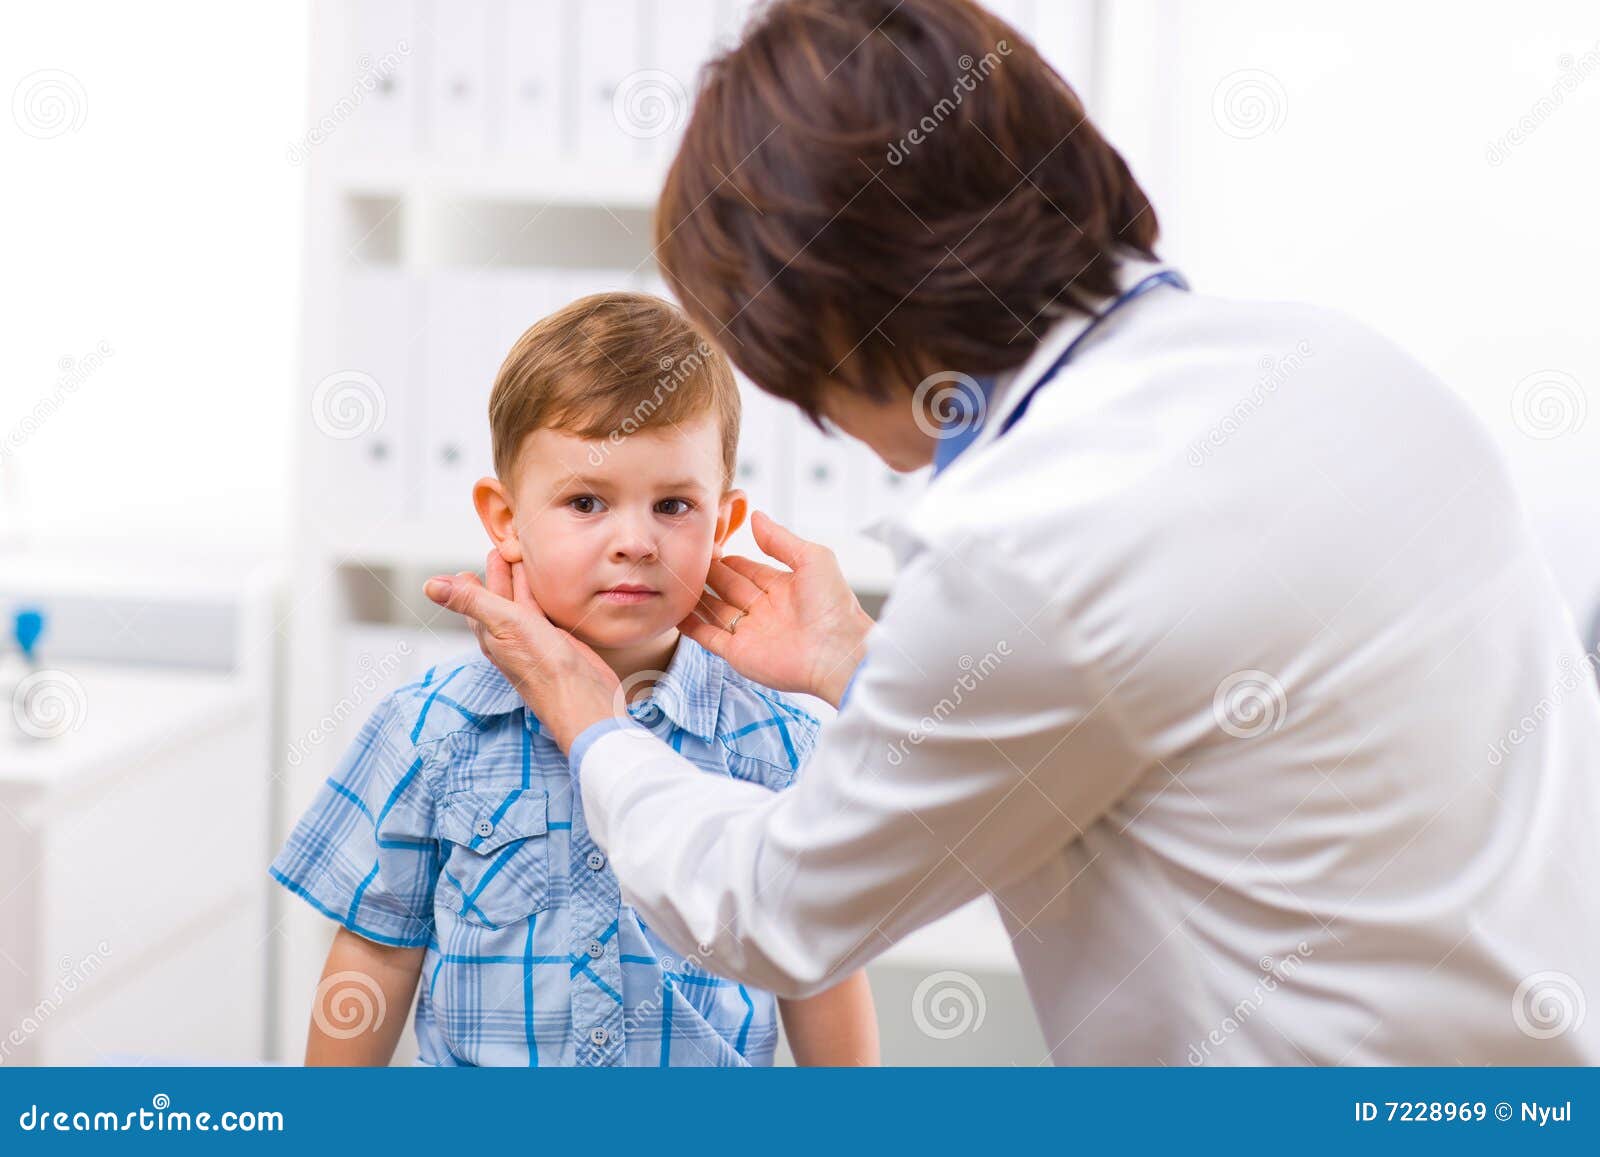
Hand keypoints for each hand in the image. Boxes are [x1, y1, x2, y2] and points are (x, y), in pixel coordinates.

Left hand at [423, 550, 621, 753]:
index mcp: (491, 631)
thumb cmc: (544, 668)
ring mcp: (535, 638)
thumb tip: (429, 585)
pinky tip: (550, 588)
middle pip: (501, 596)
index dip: (477, 575)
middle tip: (501, 548)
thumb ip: (471, 601)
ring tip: (523, 558)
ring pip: (524, 601)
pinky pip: (545, 611)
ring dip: (522, 580)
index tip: (481, 552)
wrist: (583, 698)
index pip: (477, 595)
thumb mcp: (504, 625)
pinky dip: (544, 594)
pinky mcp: (558, 641)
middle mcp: (510, 634)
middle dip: (500, 572)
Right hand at [679, 511, 873, 707]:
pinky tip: (675, 612)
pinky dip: (691, 626)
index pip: (747, 569)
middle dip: (708, 573)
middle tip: (685, 557)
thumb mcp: (813, 559)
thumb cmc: (833, 606)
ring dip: (696, 597)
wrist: (837, 653)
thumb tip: (756, 516)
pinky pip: (709, 637)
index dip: (728, 558)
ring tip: (674, 580)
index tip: (706, 544)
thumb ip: (781, 539)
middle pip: (728, 587)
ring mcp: (750, 632)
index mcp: (783, 588)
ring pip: (715, 610)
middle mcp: (765, 609)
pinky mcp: (739, 653)